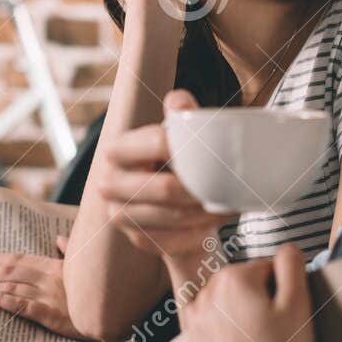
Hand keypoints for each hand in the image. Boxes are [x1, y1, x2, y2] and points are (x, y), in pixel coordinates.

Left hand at [0, 236, 88, 340]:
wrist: (114, 318)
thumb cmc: (97, 294)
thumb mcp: (82, 269)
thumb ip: (69, 252)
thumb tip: (60, 238)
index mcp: (52, 266)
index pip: (14, 258)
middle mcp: (47, 277)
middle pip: (4, 271)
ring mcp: (48, 295)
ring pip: (8, 287)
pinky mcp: (51, 315)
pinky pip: (22, 305)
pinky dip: (2, 300)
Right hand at [95, 90, 233, 266]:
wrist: (169, 207)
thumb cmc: (175, 163)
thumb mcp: (178, 135)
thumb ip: (180, 113)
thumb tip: (181, 101)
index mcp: (117, 150)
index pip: (156, 142)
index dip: (189, 145)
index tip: (216, 150)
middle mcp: (110, 184)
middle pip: (167, 188)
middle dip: (203, 188)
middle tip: (231, 185)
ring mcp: (120, 215)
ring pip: (177, 215)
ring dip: (208, 211)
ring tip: (231, 201)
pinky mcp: (138, 240)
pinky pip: (178, 238)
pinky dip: (202, 230)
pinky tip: (216, 219)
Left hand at [181, 243, 315, 341]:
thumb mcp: (298, 305)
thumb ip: (292, 265)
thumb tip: (287, 249)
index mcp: (232, 278)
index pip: (268, 268)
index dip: (284, 290)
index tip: (288, 314)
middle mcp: (207, 294)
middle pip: (246, 284)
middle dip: (263, 301)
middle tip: (276, 332)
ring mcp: (196, 319)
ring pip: (230, 305)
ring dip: (245, 316)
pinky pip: (216, 326)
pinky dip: (229, 333)